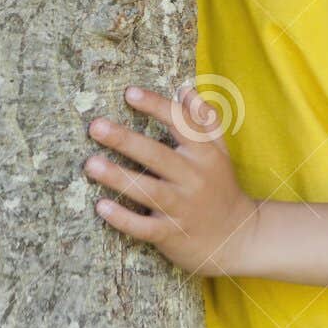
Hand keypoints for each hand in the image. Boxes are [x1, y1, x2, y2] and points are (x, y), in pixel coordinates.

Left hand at [83, 83, 260, 277]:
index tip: (129, 93)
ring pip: (148, 190)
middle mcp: (194, 178)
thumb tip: (184, 88)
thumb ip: (204, 120)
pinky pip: (145, 227)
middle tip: (95, 126)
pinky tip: (102, 207)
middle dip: (126, 140)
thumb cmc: (220, 188)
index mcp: (204, 155)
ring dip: (118, 177)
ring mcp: (182, 208)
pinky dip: (123, 218)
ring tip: (90, 164)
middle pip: (157, 155)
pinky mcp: (172, 234)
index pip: (180, 124)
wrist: (237, 238)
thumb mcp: (220, 152)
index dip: (156, 106)